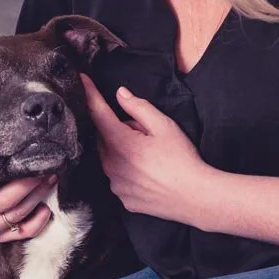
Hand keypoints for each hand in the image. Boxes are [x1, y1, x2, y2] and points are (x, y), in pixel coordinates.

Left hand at [80, 73, 211, 222]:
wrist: (196, 197)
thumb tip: (120, 94)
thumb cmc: (183, 159)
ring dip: (121, 150)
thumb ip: (139, 108)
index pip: (97, 113)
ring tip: (149, 155)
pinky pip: (117, 177)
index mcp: (120, 143)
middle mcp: (112, 165)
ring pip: (109, 158)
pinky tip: (147, 172)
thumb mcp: (165, 126)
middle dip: (117, 129)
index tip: (82, 80)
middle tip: (143, 132)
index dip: (89, 94)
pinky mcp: (123, 198)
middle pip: (103, 137)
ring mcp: (116, 184)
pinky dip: (126, 170)